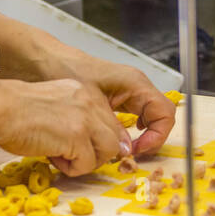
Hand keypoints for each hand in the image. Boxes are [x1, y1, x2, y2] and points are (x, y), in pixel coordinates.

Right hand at [0, 78, 131, 176]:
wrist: (2, 109)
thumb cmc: (17, 110)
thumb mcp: (54, 103)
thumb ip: (74, 115)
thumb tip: (86, 141)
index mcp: (84, 92)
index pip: (109, 121)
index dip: (98, 140)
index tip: (84, 149)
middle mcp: (90, 101)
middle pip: (114, 136)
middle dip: (97, 152)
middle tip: (73, 156)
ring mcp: (86, 119)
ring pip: (109, 150)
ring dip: (88, 161)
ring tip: (64, 158)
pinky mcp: (78, 137)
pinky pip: (88, 163)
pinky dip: (72, 168)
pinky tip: (53, 158)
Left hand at [61, 54, 176, 156]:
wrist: (50, 62)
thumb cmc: (68, 72)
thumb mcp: (90, 103)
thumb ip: (111, 126)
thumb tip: (126, 149)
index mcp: (135, 83)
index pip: (165, 112)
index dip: (157, 135)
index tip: (137, 149)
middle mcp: (137, 86)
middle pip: (162, 116)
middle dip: (153, 138)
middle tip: (133, 153)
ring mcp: (131, 90)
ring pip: (153, 116)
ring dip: (146, 135)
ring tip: (128, 149)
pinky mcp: (122, 96)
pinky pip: (141, 114)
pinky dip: (138, 129)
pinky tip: (123, 138)